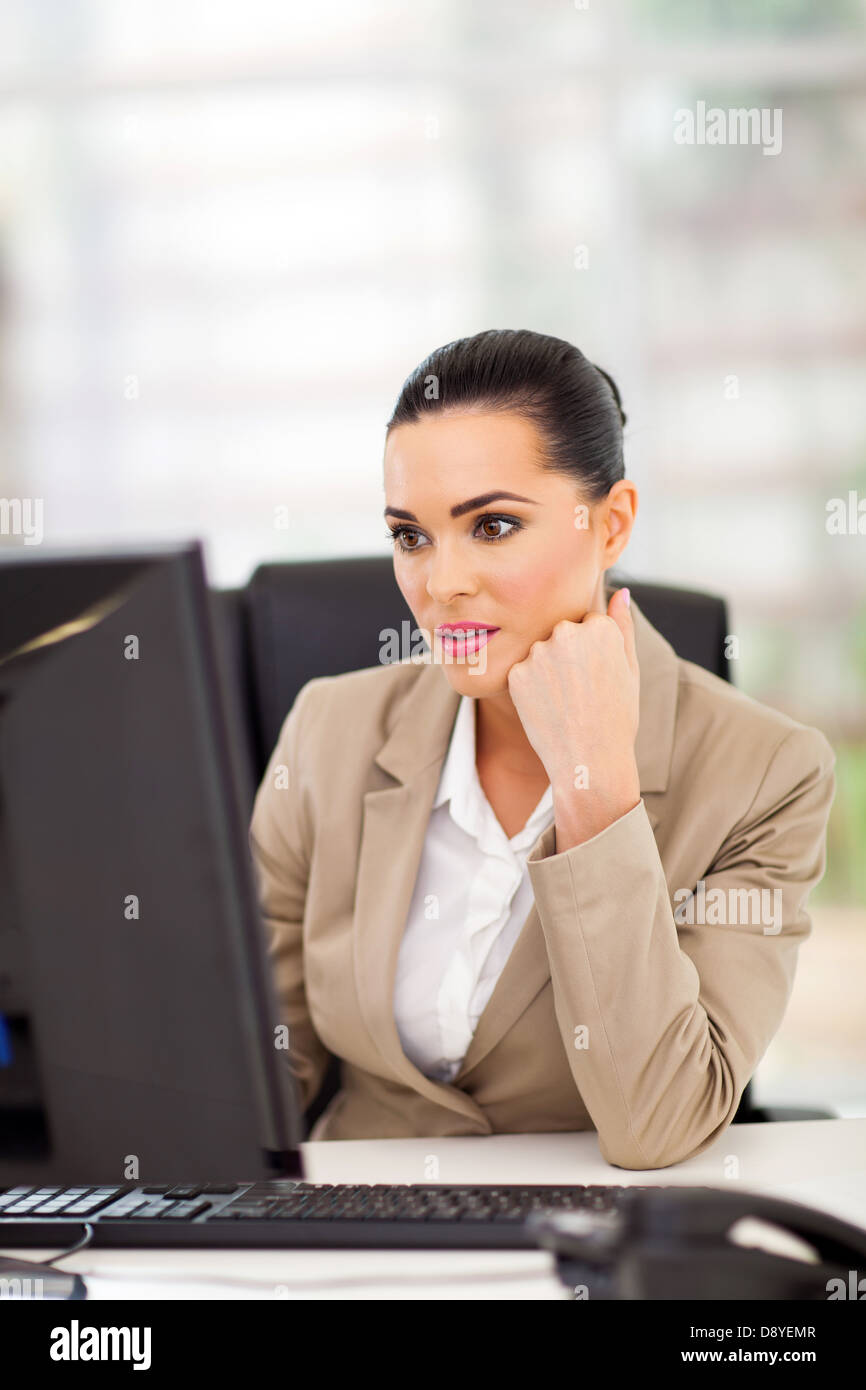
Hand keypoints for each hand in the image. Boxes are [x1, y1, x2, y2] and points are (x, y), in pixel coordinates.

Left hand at [506, 588, 640, 844]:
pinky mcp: (517, 673)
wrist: (590, 762)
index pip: (587, 625)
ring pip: (540, 653)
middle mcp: (567, 632)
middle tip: (580, 693)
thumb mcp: (630, 670)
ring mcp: (539, 652)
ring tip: (564, 703)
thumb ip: (623, 626)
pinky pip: (522, 673)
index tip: (597, 678)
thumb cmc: (616, 719)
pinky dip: (530, 689)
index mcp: (599, 627)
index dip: (592, 654)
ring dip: (547, 672)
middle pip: (561, 634)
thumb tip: (621, 592)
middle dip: (567, 657)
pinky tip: (547, 709)